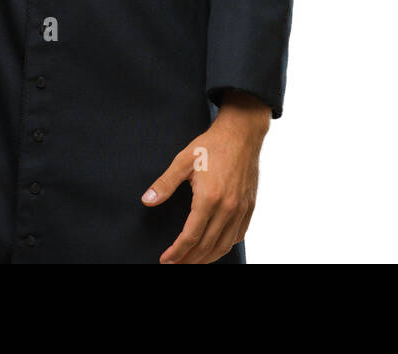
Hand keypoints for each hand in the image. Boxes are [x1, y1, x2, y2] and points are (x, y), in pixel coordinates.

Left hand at [141, 92, 269, 263]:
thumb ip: (165, 183)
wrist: (242, 132)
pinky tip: (215, 245)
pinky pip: (239, 234)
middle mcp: (228, 207)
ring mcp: (241, 207)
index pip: (190, 237)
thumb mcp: (183, 160)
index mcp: (209, 198)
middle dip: (189, 260)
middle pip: (207, 246)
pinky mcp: (249, 205)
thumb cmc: (212, 144)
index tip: (165, 260)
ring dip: (207, 258)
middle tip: (175, 264)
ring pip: (225, 245)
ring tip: (192, 261)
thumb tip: (148, 199)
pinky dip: (226, 245)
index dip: (176, 253)